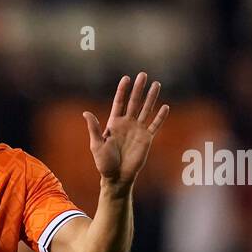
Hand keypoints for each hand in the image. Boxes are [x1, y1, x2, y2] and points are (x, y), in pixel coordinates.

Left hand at [83, 72, 168, 192]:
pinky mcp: (147, 139)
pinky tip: (165, 106)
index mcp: (113, 124)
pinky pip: (155, 125)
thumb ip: (94, 128)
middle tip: (143, 74)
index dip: (122, 91)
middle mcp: (127, 124)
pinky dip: (160, 117)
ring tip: (156, 84)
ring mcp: (137, 130)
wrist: (117, 177)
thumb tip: (86, 113)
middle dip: (138, 89)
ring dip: (151, 98)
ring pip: (146, 110)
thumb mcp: (96, 145)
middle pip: (134, 102)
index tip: (126, 78)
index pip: (119, 103)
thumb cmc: (104, 163)